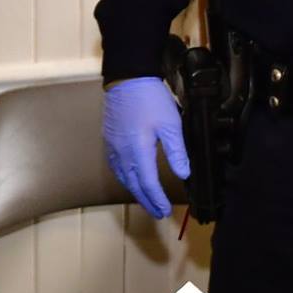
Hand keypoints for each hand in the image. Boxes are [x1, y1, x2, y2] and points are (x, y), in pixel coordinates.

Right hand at [103, 77, 189, 218]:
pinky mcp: (109, 139)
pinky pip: (115, 166)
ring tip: (146, 200)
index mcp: (138, 150)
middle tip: (157, 213)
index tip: (165, 210)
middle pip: (133, 184)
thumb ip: (177, 151)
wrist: (127, 78)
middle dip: (146, 201)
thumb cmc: (151, 99)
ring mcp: (113, 146)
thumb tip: (183, 174)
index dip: (157, 199)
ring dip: (134, 192)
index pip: (148, 183)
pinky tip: (129, 179)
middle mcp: (122, 152)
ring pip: (122, 177)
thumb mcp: (171, 124)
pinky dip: (124, 178)